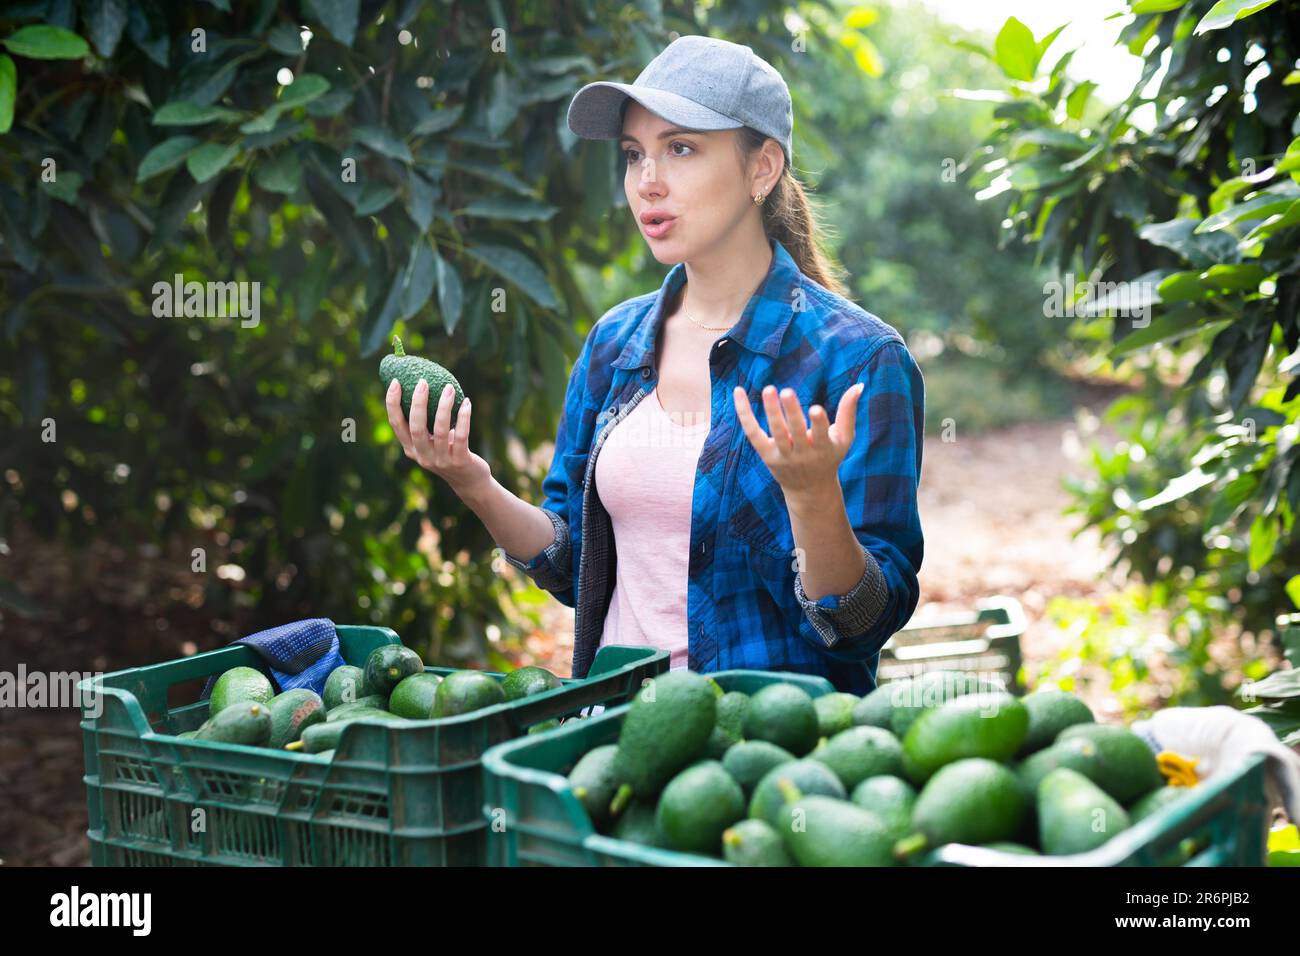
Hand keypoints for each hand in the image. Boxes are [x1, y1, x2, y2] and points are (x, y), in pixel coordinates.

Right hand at [386, 378, 491, 498]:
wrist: (469, 481)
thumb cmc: (449, 452)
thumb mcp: (433, 440)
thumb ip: (427, 422)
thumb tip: (423, 385)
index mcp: (411, 449)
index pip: (396, 425)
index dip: (393, 403)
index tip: (395, 382)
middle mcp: (423, 456)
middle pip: (416, 427)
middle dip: (418, 403)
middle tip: (422, 382)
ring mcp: (441, 460)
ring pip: (440, 430)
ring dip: (444, 406)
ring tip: (449, 387)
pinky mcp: (460, 461)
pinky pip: (461, 436)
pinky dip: (464, 418)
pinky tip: (467, 402)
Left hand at [732, 382, 864, 501]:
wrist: (809, 489)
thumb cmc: (829, 457)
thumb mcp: (844, 438)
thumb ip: (849, 412)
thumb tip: (859, 385)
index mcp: (823, 449)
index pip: (820, 435)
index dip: (818, 424)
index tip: (816, 409)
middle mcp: (802, 453)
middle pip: (794, 433)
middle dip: (791, 413)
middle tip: (786, 392)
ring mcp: (782, 455)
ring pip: (775, 433)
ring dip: (771, 411)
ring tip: (769, 390)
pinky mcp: (766, 454)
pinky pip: (753, 433)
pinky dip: (744, 414)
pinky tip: (738, 392)